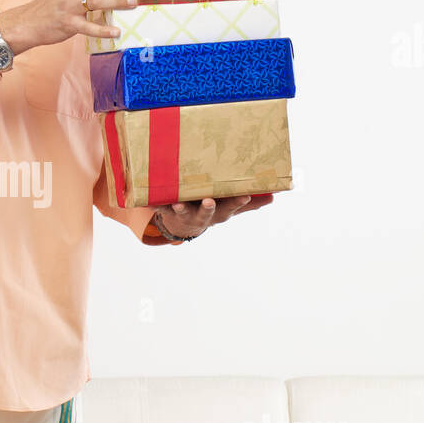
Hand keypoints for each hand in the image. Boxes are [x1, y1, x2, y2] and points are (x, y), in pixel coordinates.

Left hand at [157, 194, 273, 237]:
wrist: (183, 226)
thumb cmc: (211, 210)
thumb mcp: (230, 208)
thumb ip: (249, 203)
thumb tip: (274, 196)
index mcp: (220, 212)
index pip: (232, 207)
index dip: (238, 202)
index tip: (244, 196)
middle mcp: (203, 215)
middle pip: (207, 213)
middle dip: (208, 208)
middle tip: (209, 201)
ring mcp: (185, 214)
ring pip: (183, 212)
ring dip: (180, 209)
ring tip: (177, 204)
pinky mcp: (167, 212)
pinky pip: (161, 209)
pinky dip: (155, 206)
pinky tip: (149, 201)